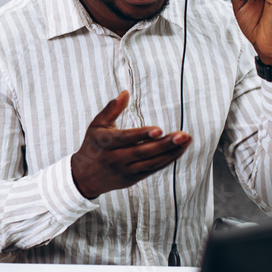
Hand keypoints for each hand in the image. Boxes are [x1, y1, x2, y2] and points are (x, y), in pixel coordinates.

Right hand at [70, 91, 191, 198]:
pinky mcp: (133, 178)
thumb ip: (111, 109)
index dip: (141, 134)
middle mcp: (115, 158)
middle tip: (183, 135)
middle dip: (164, 144)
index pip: (125, 138)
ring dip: (171, 153)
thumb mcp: (96, 126)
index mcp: (105, 143)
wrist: (84, 177)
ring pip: (151, 163)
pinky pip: (153, 170)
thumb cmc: (92, 145)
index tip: (159, 129)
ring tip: (186, 141)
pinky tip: (179, 151)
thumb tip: (126, 92)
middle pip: (142, 152)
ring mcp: (125, 170)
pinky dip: (167, 160)